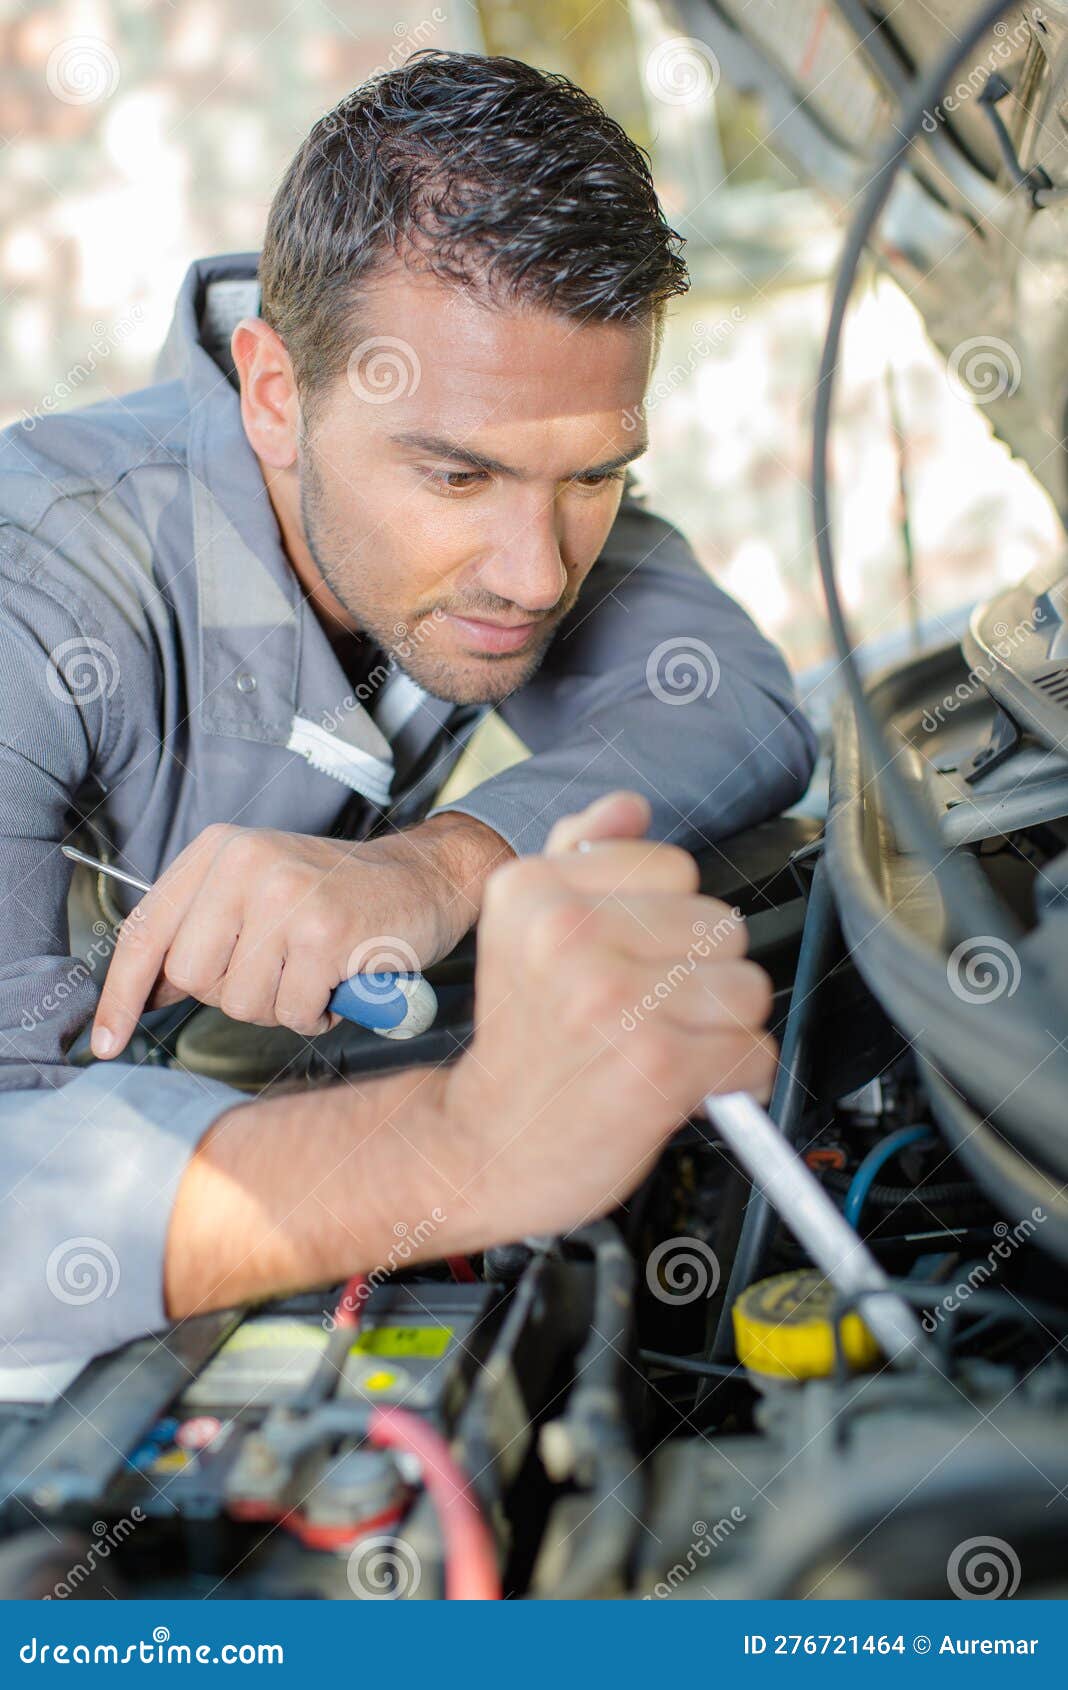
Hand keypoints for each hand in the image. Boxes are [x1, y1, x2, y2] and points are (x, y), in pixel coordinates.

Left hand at [91, 814, 510, 1056]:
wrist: (424, 877)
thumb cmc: (340, 894)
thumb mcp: (258, 891)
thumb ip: (202, 930)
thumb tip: (147, 992)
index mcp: (217, 852)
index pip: (146, 932)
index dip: (121, 994)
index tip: (108, 1040)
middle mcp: (244, 865)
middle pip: (192, 977)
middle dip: (234, 993)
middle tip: (278, 971)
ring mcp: (287, 897)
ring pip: (242, 1000)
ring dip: (280, 1005)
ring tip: (311, 971)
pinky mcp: (326, 933)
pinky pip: (293, 1011)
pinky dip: (316, 1012)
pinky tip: (336, 981)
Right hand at [440, 790, 775, 1244]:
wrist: (484, 1147)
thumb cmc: (520, 1044)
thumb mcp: (524, 932)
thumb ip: (580, 859)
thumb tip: (628, 806)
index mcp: (535, 889)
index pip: (676, 867)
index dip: (666, 922)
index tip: (629, 960)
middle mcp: (570, 935)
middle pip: (722, 924)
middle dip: (701, 975)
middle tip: (645, 1013)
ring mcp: (613, 999)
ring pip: (747, 988)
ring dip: (721, 1029)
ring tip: (663, 1046)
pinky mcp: (655, 1064)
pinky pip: (753, 1052)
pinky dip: (734, 1080)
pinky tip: (684, 1086)